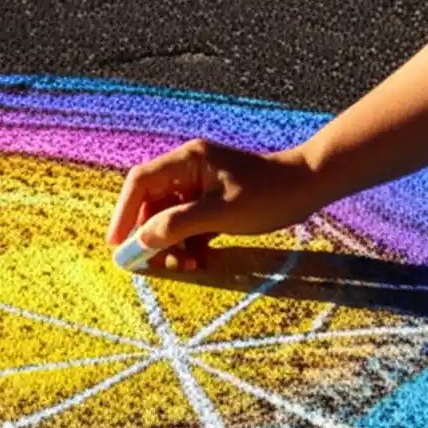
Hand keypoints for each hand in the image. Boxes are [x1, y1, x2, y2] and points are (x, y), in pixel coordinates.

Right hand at [105, 139, 326, 270]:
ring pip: (169, 220)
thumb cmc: (268, 194)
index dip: (123, 214)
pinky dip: (189, 245)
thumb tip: (140, 241)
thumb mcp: (220, 213)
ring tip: (185, 266)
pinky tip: (198, 261)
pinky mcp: (212, 205)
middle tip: (154, 264)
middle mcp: (188, 171)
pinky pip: (188, 226)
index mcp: (187, 160)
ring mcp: (200, 188)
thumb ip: (176, 225)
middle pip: (152, 205)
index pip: (140, 183)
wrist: (309, 189)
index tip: (117, 244)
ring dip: (171, 245)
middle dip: (151, 236)